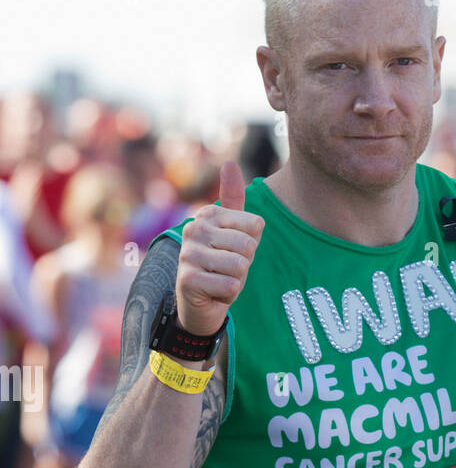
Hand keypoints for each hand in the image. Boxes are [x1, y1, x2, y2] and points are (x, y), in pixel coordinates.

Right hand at [176, 161, 264, 337]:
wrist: (200, 304)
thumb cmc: (220, 266)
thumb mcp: (232, 232)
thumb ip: (233, 200)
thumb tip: (229, 163)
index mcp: (208, 214)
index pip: (255, 226)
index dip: (251, 246)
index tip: (233, 252)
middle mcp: (194, 229)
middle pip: (248, 246)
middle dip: (245, 265)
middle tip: (227, 270)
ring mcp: (188, 254)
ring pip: (240, 266)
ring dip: (237, 281)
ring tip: (220, 280)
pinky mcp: (188, 280)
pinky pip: (230, 286)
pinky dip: (228, 295)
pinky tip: (214, 293)